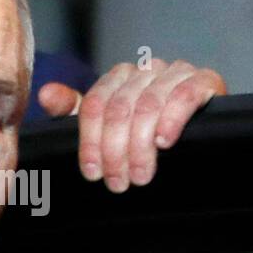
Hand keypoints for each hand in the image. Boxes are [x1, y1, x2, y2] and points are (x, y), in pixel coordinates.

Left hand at [38, 58, 226, 192]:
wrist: (201, 140)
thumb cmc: (147, 136)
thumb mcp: (106, 128)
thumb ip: (74, 112)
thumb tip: (47, 94)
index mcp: (119, 77)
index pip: (95, 104)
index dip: (90, 141)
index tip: (92, 173)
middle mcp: (146, 69)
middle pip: (120, 107)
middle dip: (116, 150)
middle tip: (118, 183)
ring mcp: (176, 72)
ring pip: (148, 104)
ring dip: (141, 145)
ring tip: (140, 176)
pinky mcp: (205, 80)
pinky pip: (185, 94)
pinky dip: (172, 118)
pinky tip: (165, 142)